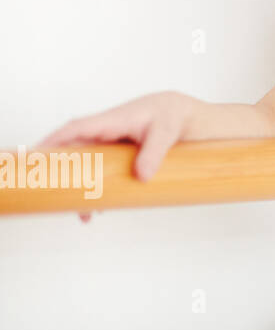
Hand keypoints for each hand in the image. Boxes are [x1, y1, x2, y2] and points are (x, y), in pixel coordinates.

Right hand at [32, 90, 195, 222]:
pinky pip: (99, 173)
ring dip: (80, 189)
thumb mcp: (165, 132)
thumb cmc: (171, 115)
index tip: (36, 158)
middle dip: (61, 174)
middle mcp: (104, 134)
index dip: (54, 142)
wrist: (183, 115)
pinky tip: (99, 209)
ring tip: (83, 214)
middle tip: (52, 196)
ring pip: (85, 167)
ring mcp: (109, 146)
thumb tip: (142, 177)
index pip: (75, 129)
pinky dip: (96, 190)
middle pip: (73, 153)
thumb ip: (154, 152)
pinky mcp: (117, 157)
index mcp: (111, 121)